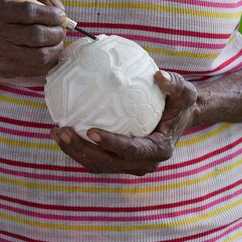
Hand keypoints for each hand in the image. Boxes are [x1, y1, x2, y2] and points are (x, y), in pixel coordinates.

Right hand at [0, 0, 65, 82]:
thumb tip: (57, 6)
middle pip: (35, 35)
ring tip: (57, 41)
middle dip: (56, 32)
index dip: (50, 14)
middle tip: (61, 30)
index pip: (28, 11)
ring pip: (39, 55)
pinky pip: (37, 68)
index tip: (61, 15)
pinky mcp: (6, 70)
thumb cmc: (8, 13)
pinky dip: (50, 60)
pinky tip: (49, 52)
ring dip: (56, 48)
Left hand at [50, 71, 197, 176]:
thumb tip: (160, 75)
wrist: (180, 118)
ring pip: (98, 165)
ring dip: (75, 152)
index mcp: (159, 150)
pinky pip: (96, 160)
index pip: (131, 150)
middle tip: (62, 130)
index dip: (110, 143)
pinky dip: (78, 149)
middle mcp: (144, 163)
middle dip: (82, 150)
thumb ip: (175, 84)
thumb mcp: (185, 91)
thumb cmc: (180, 102)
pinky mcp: (120, 162)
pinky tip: (63, 132)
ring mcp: (131, 165)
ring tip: (56, 132)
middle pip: (108, 163)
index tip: (89, 129)